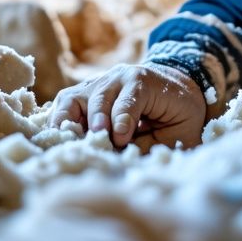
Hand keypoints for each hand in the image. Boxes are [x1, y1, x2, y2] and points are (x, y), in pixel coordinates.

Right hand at [50, 63, 206, 149]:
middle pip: (99, 96)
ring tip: (72, 142)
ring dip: (69, 121)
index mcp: (145, 83)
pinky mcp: (84, 93)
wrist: (176, 85)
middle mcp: (118, 78)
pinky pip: (65, 104)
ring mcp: (98, 83)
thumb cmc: (179, 113)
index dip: (123, 118)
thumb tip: (130, 163)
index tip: (121, 138)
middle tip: (99, 138)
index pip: (129, 99)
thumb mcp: (180, 129)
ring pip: (73, 98)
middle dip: (97, 118)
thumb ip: (158, 144)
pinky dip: (60, 121)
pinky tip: (64, 139)